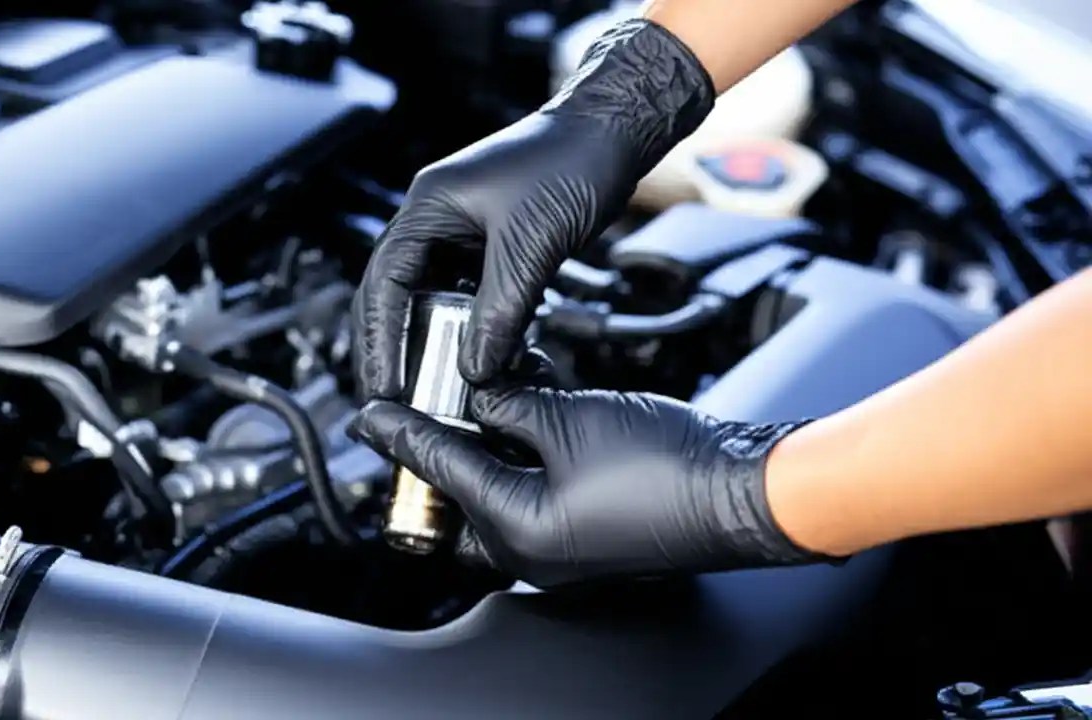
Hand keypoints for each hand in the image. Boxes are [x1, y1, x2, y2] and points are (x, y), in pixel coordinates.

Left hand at [351, 386, 821, 587]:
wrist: (741, 487)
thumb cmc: (662, 465)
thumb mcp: (566, 420)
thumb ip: (507, 406)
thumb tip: (477, 395)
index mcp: (516, 531)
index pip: (441, 473)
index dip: (402, 435)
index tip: (371, 415)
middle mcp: (533, 548)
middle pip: (461, 493)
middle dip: (445, 442)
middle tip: (427, 402)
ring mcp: (564, 539)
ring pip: (500, 483)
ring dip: (491, 434)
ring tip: (486, 384)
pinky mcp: (590, 521)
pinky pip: (539, 482)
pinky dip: (528, 443)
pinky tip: (531, 395)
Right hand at [352, 19, 714, 398]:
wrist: (615, 131)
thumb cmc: (571, 162)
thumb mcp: (530, 245)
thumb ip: (498, 311)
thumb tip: (474, 370)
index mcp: (428, 208)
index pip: (383, 283)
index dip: (378, 340)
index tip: (382, 387)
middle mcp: (437, 220)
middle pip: (398, 295)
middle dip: (396, 348)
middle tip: (396, 399)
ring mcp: (464, 232)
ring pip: (435, 300)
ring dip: (436, 342)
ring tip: (436, 389)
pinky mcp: (495, 245)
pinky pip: (470, 296)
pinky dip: (473, 328)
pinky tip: (483, 359)